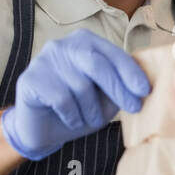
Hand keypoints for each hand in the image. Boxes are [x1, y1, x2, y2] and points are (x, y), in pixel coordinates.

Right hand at [1, 29, 150, 160]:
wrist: (41, 130)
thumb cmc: (77, 110)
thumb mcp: (104, 99)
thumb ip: (119, 88)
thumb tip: (142, 87)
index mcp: (83, 43)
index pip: (111, 53)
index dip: (130, 71)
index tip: (145, 90)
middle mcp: (62, 46)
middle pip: (96, 64)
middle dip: (118, 88)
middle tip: (133, 108)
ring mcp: (44, 61)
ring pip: (80, 86)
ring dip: (92, 111)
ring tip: (90, 120)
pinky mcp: (29, 79)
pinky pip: (62, 100)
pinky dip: (73, 116)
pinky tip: (71, 120)